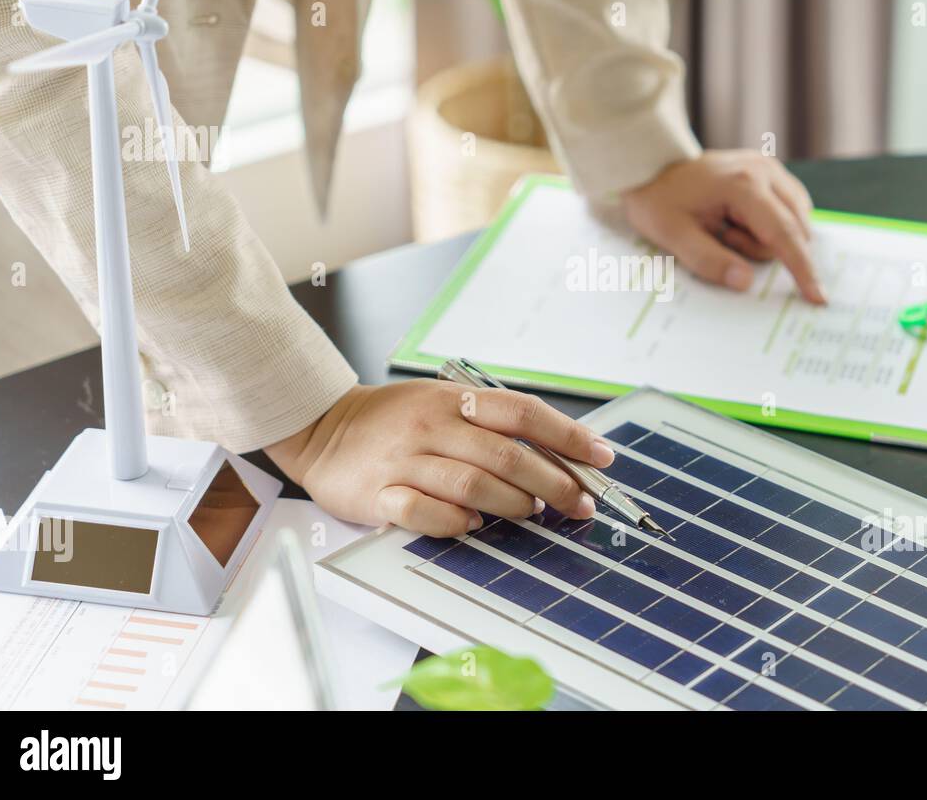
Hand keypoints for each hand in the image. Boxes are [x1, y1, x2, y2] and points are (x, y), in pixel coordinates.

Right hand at [265, 382, 612, 536]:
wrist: (323, 427)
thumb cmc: (396, 421)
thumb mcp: (444, 404)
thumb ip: (492, 425)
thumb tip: (559, 455)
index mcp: (453, 400)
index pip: (524, 414)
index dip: (569, 435)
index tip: (603, 457)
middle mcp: (432, 426)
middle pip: (507, 454)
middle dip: (554, 482)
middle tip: (580, 503)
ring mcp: (404, 460)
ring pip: (471, 484)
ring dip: (511, 503)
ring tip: (531, 513)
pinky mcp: (377, 493)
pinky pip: (421, 512)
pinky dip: (453, 523)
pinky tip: (472, 526)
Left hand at [621, 151, 825, 303]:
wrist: (652, 165)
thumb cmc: (659, 200)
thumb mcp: (673, 236)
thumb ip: (708, 261)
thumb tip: (745, 282)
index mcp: (743, 185)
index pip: (784, 234)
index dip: (802, 269)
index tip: (818, 298)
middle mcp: (765, 170)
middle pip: (793, 230)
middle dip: (760, 247)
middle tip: (722, 236)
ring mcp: (769, 167)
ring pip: (795, 220)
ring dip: (766, 236)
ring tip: (727, 226)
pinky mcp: (769, 170)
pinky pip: (789, 209)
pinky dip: (771, 223)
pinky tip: (741, 219)